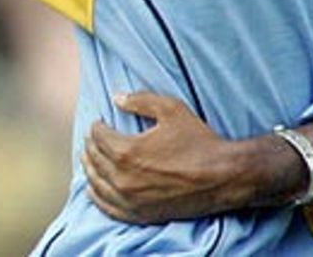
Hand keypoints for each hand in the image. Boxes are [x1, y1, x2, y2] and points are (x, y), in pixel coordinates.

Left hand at [83, 92, 251, 223]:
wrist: (224, 177)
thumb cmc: (199, 141)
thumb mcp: (171, 109)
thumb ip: (140, 100)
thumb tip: (116, 98)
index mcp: (127, 151)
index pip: (98, 136)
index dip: (97, 126)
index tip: (100, 122)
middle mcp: (124, 178)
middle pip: (94, 159)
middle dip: (91, 145)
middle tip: (92, 138)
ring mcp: (131, 200)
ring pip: (97, 184)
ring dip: (89, 169)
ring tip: (88, 159)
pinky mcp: (141, 215)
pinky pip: (108, 208)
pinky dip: (97, 196)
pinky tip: (94, 189)